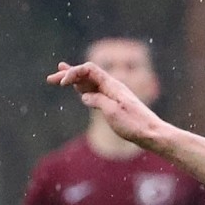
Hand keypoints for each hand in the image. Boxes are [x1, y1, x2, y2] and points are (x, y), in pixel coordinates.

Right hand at [46, 61, 161, 144]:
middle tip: (50, 79)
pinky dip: (85, 91)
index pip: (89, 70)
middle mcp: (113, 88)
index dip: (73, 72)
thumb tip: (85, 96)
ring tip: (59, 79)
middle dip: (69, 75)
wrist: (153, 135)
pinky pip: (97, 94)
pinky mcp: (115, 106)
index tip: (62, 84)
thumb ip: (97, 100)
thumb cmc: (135, 124)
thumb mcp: (113, 112)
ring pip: (91, 84)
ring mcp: (114, 96)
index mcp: (112, 85)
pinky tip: (79, 90)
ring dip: (74, 82)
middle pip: (87, 76)